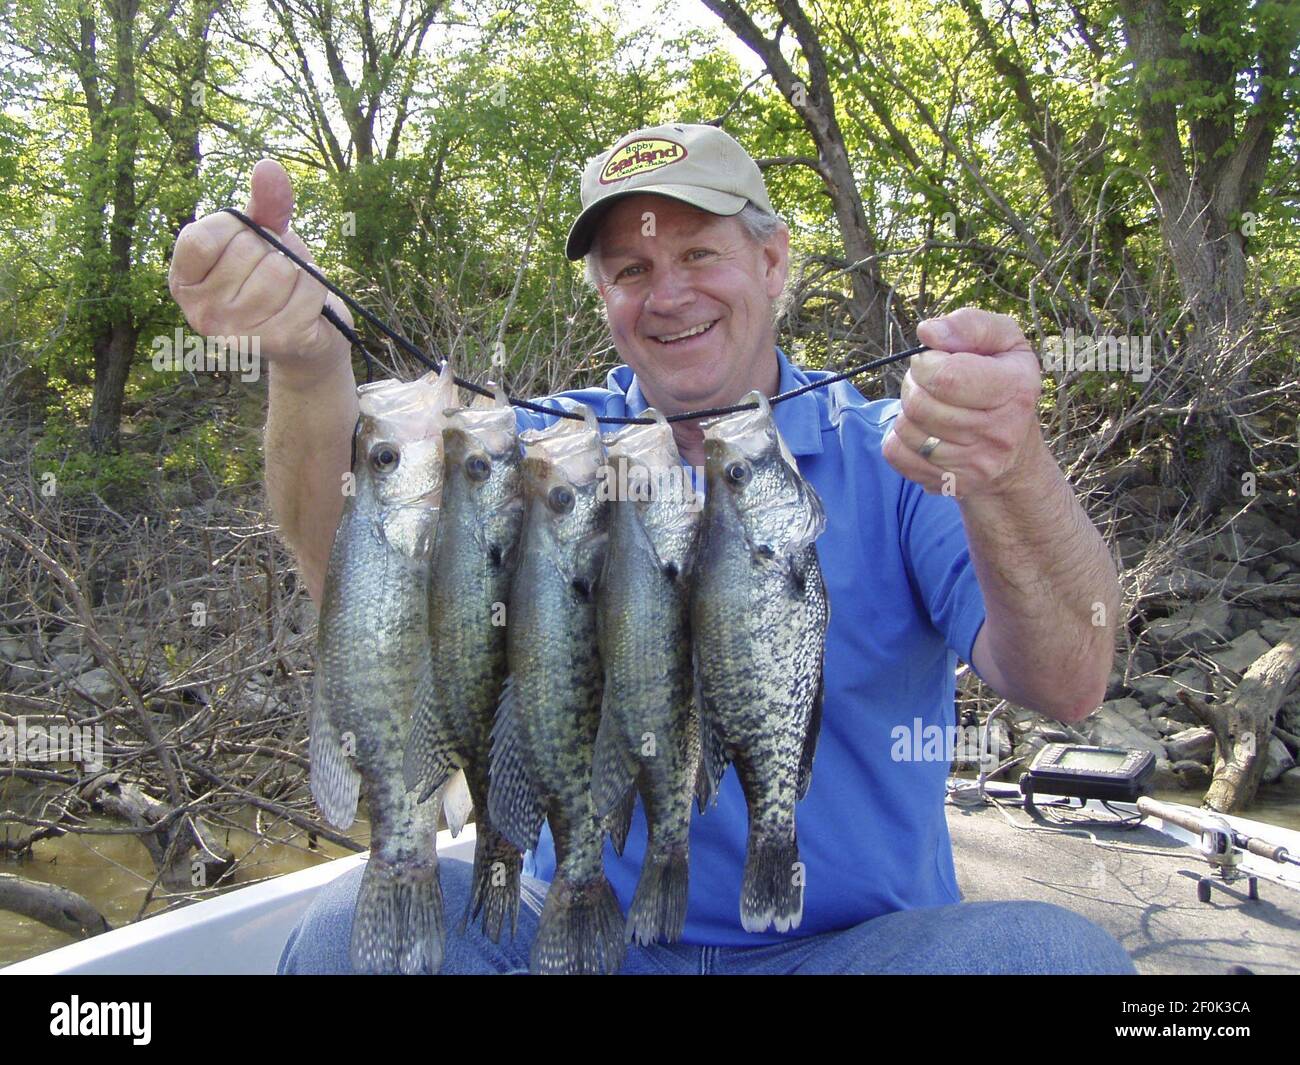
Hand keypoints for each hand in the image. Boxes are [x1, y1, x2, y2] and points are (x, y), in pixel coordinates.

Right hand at [167, 159, 352, 381]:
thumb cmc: (273, 278)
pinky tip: (305, 305)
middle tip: (271, 272)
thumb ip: (262, 203)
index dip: (235, 229)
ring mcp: (239, 333)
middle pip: (249, 250)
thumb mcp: (261, 236)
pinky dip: (316, 289)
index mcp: (184, 281)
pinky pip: (308, 289)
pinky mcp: (277, 342)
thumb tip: (268, 167)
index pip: (203, 237)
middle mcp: (202, 312)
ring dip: (296, 270)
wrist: (308, 333)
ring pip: (281, 270)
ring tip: (288, 288)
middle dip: (272, 250)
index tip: (245, 240)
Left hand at [881, 307, 1044, 498]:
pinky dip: (899, 438)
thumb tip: (928, 332)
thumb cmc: (1004, 383)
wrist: (1015, 457)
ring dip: (907, 410)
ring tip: (929, 405)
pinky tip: (922, 431)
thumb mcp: (1004, 342)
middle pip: (921, 404)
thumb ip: (970, 325)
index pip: (946, 377)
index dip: (926, 363)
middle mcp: (999, 432)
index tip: (932, 360)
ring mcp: (975, 463)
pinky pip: (896, 455)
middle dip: (914, 384)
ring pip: (906, 429)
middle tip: (927, 382)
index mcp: (1016, 389)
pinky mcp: (951, 484)